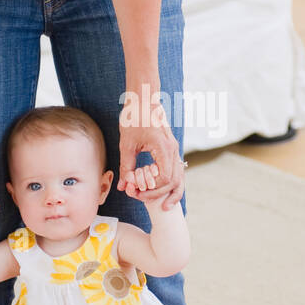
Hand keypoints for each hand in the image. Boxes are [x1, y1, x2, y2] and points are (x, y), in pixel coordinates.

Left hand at [118, 97, 184, 211]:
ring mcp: (174, 149)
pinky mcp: (170, 149)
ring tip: (164, 205)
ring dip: (171, 192)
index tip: (136, 191)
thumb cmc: (134, 118)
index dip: (151, 189)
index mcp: (164, 148)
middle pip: (175, 181)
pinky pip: (176, 170)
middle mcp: (173, 150)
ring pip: (180, 177)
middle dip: (160, 194)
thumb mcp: (127, 144)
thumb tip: (124, 187)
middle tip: (141, 198)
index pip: (165, 178)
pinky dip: (171, 182)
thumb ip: (126, 167)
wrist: (143, 99)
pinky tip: (161, 189)